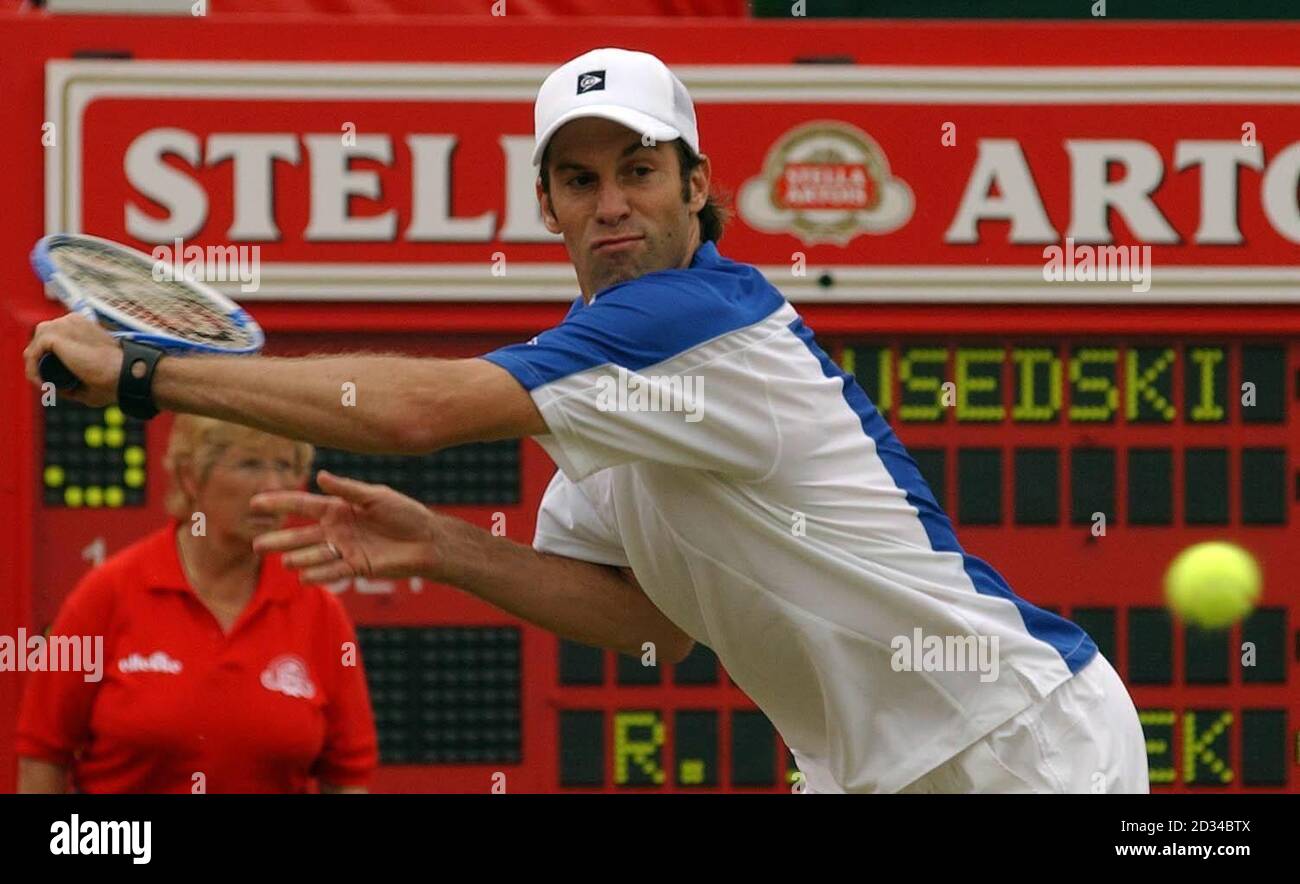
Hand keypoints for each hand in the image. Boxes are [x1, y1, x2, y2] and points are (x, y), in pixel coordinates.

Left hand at [23, 315, 122, 406]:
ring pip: (35, 346)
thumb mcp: (91, 372)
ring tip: (45, 385)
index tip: (55, 380)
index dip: (50, 359)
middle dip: (40, 361)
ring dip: (35, 366)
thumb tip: (56, 386)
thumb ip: (76, 374)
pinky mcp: (53, 335)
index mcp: (82, 325)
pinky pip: (32, 353)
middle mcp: (71, 321)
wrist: (125, 374)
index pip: (56, 337)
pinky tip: (42, 384)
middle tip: (47, 383)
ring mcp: (62, 325)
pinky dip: (32, 370)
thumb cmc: (115, 377)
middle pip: (42, 340)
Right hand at [250, 470, 440, 582]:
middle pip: (301, 535)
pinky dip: (320, 574)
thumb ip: (348, 490)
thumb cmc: (404, 513)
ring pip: (315, 555)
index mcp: (338, 508)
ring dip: (300, 559)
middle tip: (256, 545)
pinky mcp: (357, 567)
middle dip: (279, 540)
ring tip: (285, 562)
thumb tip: (319, 477)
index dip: (279, 503)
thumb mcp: (376, 496)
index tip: (255, 502)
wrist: (427, 539)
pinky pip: (334, 571)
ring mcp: (345, 549)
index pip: (302, 504)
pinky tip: (304, 577)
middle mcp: (336, 529)